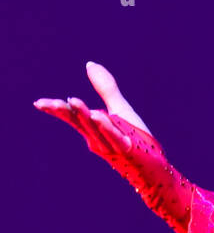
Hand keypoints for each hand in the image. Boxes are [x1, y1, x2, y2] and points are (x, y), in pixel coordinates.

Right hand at [33, 62, 168, 185]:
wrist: (155, 169)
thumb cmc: (137, 141)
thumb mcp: (119, 109)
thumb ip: (105, 88)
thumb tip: (89, 64)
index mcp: (93, 130)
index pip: (72, 118)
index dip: (56, 110)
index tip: (38, 103)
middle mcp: (98, 139)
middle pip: (79, 123)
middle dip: (64, 112)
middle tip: (47, 103)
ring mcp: (111, 146)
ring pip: (94, 128)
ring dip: (83, 115)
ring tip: (72, 100)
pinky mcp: (127, 149)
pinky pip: (114, 136)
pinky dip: (106, 127)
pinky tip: (97, 116)